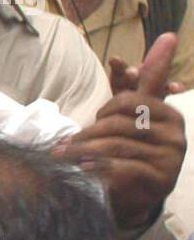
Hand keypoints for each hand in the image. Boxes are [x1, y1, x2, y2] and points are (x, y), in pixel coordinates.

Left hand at [57, 33, 185, 229]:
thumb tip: (142, 47)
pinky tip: (84, 168)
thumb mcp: (131, 117)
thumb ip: (134, 84)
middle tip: (65, 143)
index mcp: (169, 114)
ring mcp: (170, 157)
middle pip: (119, 124)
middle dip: (88, 132)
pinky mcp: (161, 179)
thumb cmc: (132, 149)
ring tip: (64, 155)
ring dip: (84, 150)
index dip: (106, 107)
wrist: (139, 192)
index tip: (93, 117)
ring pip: (117, 145)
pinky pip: (125, 168)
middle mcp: (175, 134)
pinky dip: (100, 167)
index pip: (131, 100)